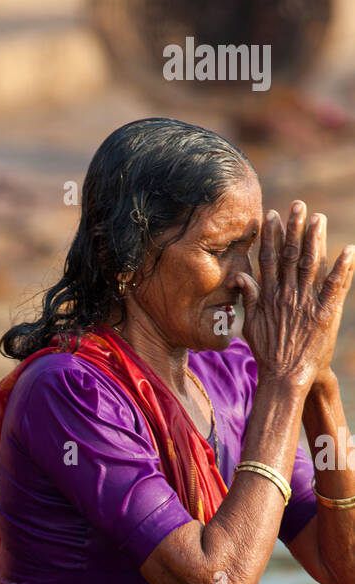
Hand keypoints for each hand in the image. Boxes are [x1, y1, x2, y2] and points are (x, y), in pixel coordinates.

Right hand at [236, 203, 354, 389]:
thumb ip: (248, 298)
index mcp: (269, 297)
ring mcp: (305, 304)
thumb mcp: (250, 325)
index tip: (271, 216)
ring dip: (314, 241)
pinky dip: (342, 268)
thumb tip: (239, 277)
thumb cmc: (267, 354)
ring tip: (318, 219)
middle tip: (298, 206)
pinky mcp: (324, 314)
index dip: (270, 237)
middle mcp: (287, 295)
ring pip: (310, 265)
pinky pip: (335, 287)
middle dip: (293, 229)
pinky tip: (348, 251)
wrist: (283, 377)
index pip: (268, 260)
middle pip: (289, 256)